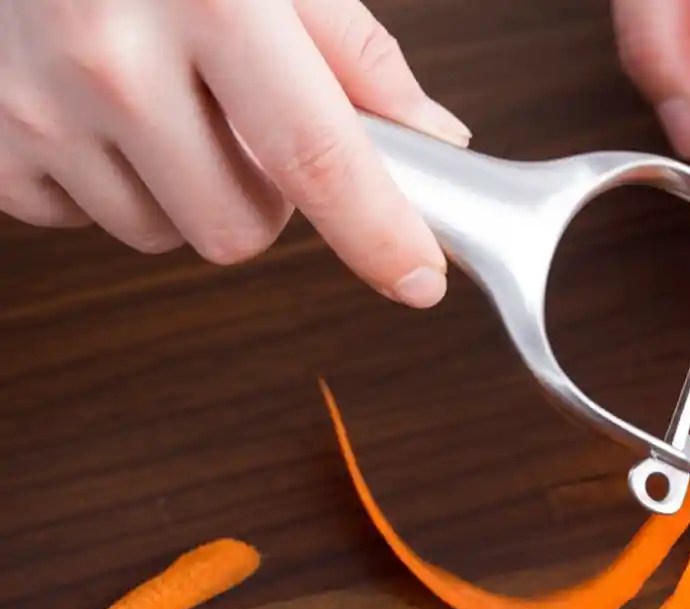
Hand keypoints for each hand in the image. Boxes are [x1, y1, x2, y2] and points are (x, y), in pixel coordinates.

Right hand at [0, 0, 469, 307]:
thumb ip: (354, 54)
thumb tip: (429, 139)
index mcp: (208, 0)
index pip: (316, 156)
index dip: (378, 232)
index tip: (417, 278)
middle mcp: (111, 59)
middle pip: (238, 229)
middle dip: (266, 195)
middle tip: (245, 119)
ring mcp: (36, 106)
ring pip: (163, 235)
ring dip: (186, 189)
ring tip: (164, 96)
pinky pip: (83, 221)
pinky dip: (111, 181)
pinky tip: (103, 109)